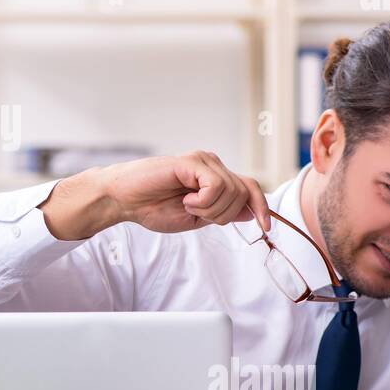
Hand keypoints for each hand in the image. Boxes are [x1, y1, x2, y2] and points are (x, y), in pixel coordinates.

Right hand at [41, 151, 270, 240]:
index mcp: (214, 178)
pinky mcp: (191, 162)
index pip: (250, 188)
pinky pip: (216, 186)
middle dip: (224, 214)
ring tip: (186, 206)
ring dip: (210, 209)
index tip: (266, 228)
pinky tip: (185, 200)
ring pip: (231, 191)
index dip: (262, 207)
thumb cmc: (153, 208)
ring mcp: (202, 161)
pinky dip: (203, 201)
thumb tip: (250, 212)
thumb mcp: (196, 217)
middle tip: (196, 215)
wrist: (124, 200)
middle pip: (244, 192)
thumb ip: (221, 212)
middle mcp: (212, 165)